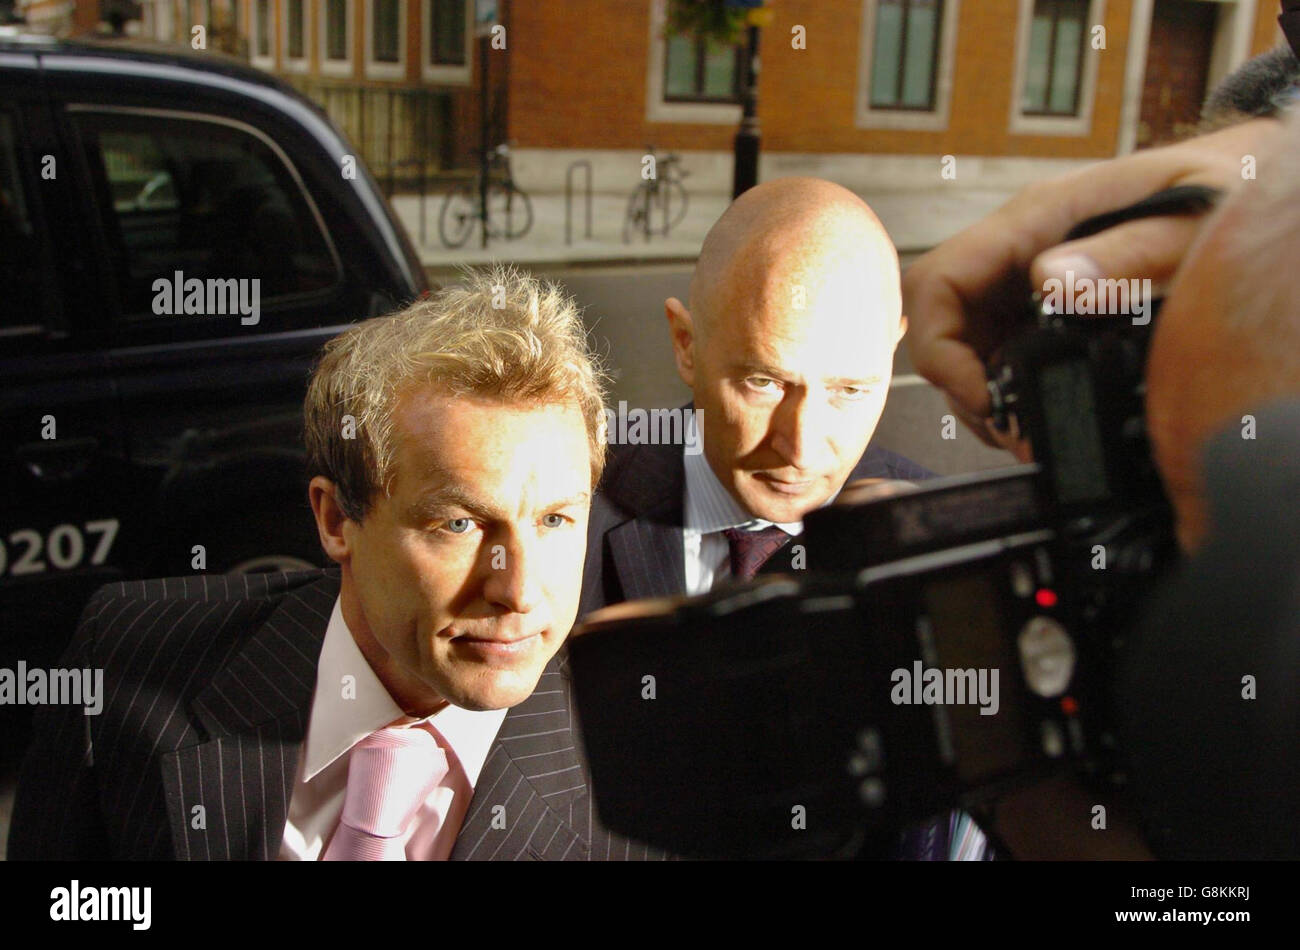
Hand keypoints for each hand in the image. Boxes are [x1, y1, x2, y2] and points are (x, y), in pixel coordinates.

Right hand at [903, 118, 1281, 448]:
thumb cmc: (1221, 187)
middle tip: (1009, 427)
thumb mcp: (1189, 218)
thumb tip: (1050, 282)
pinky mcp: (1038, 304)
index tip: (986, 396)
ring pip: (960, 342)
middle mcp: (1016, 248)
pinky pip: (994, 348)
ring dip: (978, 393)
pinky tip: (1036, 411)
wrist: (1242, 180)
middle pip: (937, 321)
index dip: (942, 349)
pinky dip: (1004, 389)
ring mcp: (1022, 277)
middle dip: (958, 383)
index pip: (938, 281)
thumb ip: (1128, 251)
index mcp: (1036, 219)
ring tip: (1023, 431)